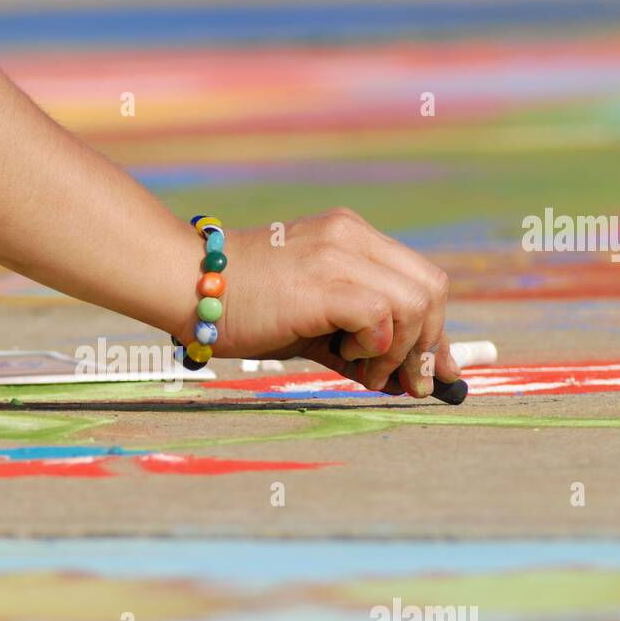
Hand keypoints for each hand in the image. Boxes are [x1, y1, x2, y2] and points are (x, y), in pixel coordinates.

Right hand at [212, 208, 459, 397]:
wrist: (184, 284)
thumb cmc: (239, 307)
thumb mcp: (310, 323)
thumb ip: (357, 344)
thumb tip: (402, 381)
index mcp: (350, 236)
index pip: (420, 278)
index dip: (435, 330)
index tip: (434, 371)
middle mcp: (351, 237)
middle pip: (431, 288)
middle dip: (430, 344)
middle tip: (409, 384)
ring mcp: (339, 255)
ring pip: (416, 302)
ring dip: (403, 350)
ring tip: (368, 372)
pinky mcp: (325, 283)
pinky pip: (383, 315)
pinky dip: (379, 347)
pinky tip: (348, 359)